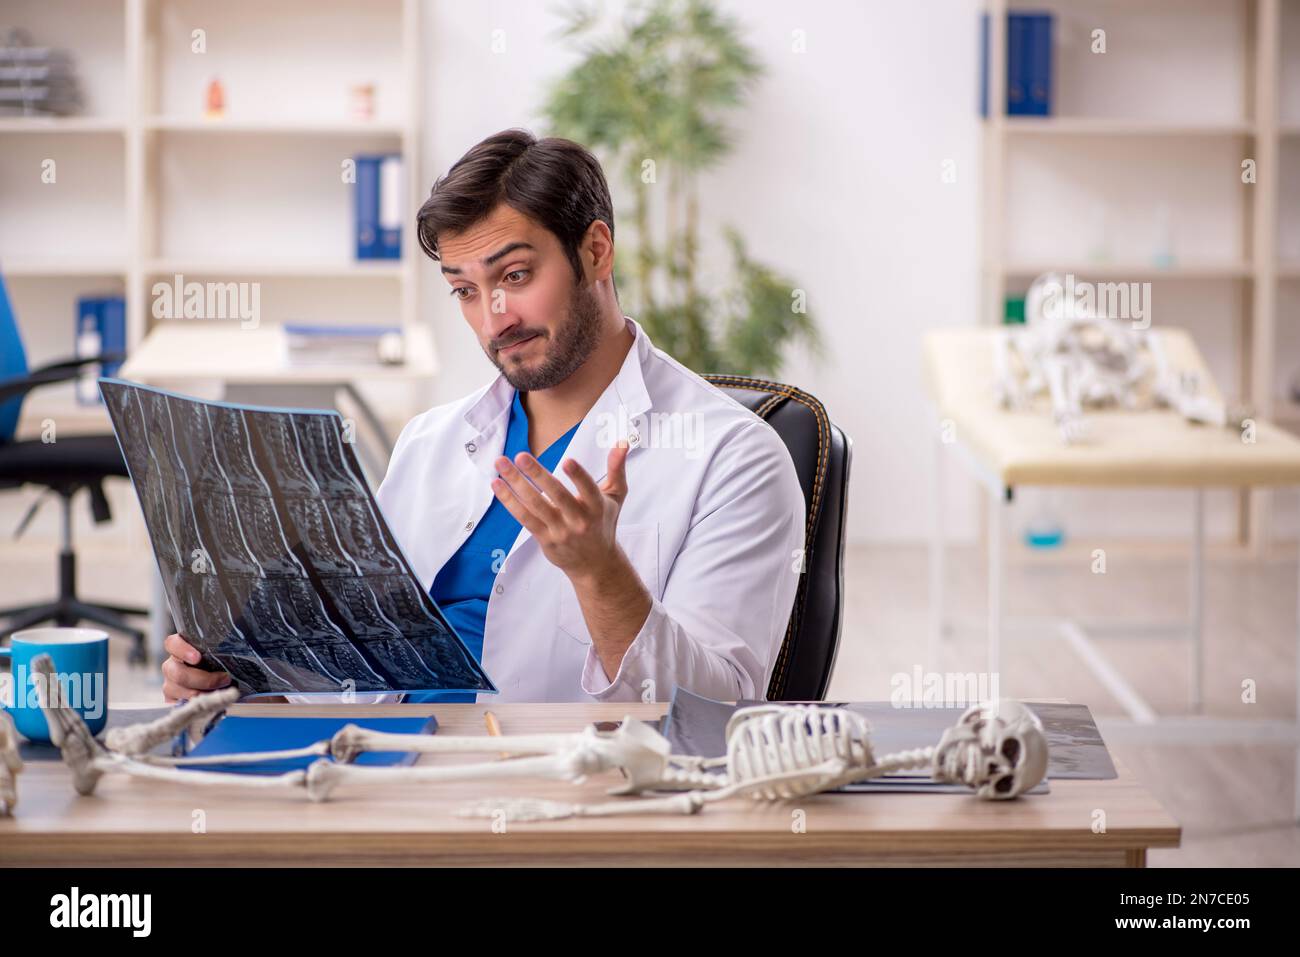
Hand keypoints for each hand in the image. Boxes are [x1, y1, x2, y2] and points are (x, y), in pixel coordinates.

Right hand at [161, 633, 231, 702]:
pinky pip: (180, 705)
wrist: (219, 686)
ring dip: (202, 694)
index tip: (197, 657)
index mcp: (180, 649)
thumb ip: (223, 648)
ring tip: (221, 693)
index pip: (173, 643)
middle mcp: (172, 666)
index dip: (182, 650)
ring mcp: (170, 684)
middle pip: (177, 673)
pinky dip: (196, 706)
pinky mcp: (172, 701)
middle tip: (225, 679)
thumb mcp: (220, 654)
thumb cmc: (219, 665)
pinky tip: (210, 704)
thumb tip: (241, 644)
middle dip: (203, 679)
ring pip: (178, 691)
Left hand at [491, 442, 629, 585]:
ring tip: (502, 464)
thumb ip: (617, 469)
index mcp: (597, 507)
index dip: (578, 476)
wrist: (595, 565)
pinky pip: (524, 518)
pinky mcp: (545, 539)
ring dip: (516, 484)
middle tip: (521, 456)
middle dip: (537, 475)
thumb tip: (622, 443)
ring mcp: (560, 531)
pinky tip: (498, 484)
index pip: (589, 490)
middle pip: (556, 495)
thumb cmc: (603, 524)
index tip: (567, 461)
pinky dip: (510, 501)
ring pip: (535, 505)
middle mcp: (579, 520)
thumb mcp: (616, 497)